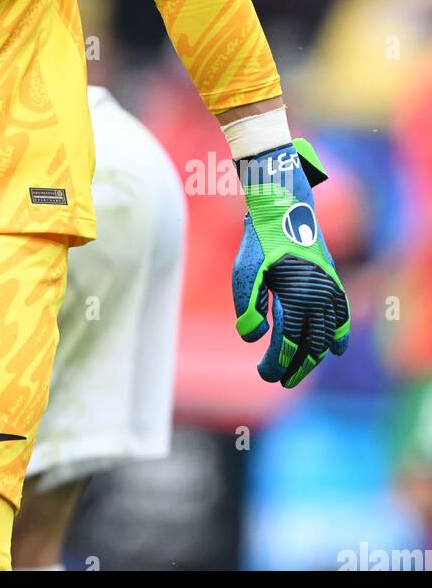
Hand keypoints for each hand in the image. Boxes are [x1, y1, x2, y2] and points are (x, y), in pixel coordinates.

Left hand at [233, 138, 349, 387]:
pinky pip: (341, 314)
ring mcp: (329, 288)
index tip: (264, 374)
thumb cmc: (260, 241)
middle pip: (311, 345)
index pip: (288, 343)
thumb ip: (248, 306)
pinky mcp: (332, 280)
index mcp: (297, 296)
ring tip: (301, 369)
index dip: (276, 363)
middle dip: (295, 366)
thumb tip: (254, 338)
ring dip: (315, 356)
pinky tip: (336, 350)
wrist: (283, 208)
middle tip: (279, 380)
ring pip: (328, 334)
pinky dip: (341, 334)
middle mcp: (319, 295)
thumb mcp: (245, 271)